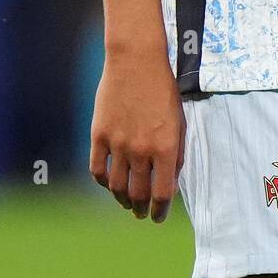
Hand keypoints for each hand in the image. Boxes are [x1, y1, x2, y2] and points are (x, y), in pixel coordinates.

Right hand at [89, 46, 184, 221]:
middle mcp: (141, 149)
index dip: (160, 211)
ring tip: (128, 202)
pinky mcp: (98, 135)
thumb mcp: (180, 121)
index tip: (158, 217)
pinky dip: (103, 182)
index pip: (162, 194)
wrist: (136, 61)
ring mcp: (118, 143)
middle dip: (142, 209)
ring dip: (123, 200)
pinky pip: (97, 169)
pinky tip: (110, 183)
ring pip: (116, 187)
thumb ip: (176, 154)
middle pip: (138, 194)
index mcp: (166, 146)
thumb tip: (169, 184)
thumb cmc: (163, 90)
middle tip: (143, 213)